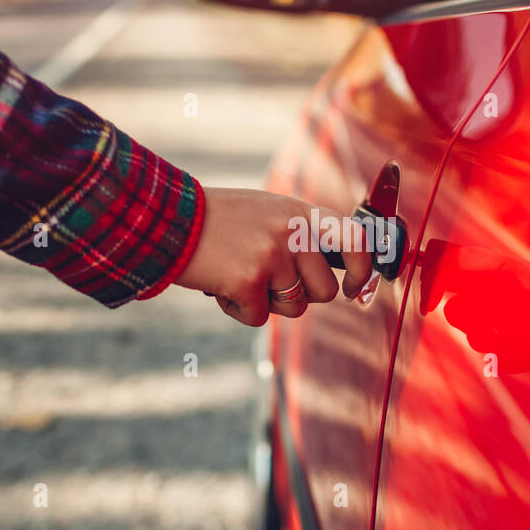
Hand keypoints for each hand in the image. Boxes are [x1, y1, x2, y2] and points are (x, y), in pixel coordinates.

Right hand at [174, 187, 372, 325]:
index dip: (361, 271)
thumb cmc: (215, 222)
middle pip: (324, 290)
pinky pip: (258, 317)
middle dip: (299, 295)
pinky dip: (238, 309)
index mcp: (299, 213)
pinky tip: (220, 284)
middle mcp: (292, 232)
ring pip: (293, 308)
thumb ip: (298, 235)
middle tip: (265, 280)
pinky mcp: (249, 281)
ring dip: (266, 302)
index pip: (355, 241)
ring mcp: (272, 256)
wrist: (167, 220)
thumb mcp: (266, 212)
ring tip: (238, 275)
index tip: (354, 289)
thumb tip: (330, 278)